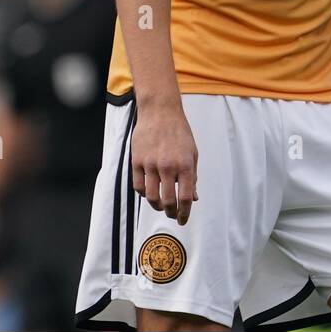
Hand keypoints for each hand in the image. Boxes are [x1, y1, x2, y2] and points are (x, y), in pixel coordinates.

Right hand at [131, 101, 198, 224]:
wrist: (160, 111)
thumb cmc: (179, 132)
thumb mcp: (192, 153)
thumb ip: (193, 177)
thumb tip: (193, 198)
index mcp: (185, 165)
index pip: (185, 198)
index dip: (184, 214)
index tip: (183, 220)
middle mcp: (168, 166)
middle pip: (168, 201)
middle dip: (171, 213)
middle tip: (172, 215)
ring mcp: (150, 164)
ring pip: (151, 197)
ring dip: (157, 206)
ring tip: (161, 206)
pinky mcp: (137, 160)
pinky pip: (138, 186)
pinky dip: (144, 194)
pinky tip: (150, 192)